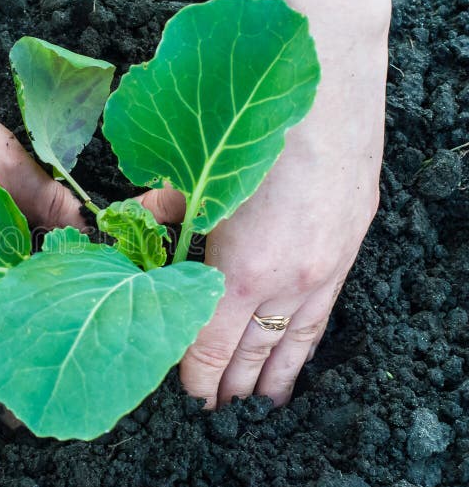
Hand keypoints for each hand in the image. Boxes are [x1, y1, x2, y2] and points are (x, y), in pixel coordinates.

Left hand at [139, 20, 387, 408]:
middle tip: (217, 404)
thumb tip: (139, 227)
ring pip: (293, 340)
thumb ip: (167, 214)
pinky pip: (323, 315)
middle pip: (252, 351)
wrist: (324, 82)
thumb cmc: (252, 125)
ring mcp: (322, 268)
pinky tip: (299, 361)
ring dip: (274, 375)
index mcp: (239, 270)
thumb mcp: (197, 177)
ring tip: (260, 401)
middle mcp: (286, 281)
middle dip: (231, 382)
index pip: (211, 344)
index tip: (190, 390)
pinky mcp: (347, 250)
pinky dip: (307, 345)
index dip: (197, 373)